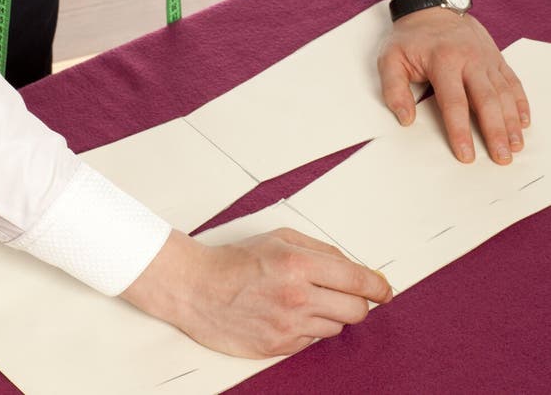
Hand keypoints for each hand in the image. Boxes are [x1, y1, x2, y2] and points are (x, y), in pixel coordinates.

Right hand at [120, 228, 391, 357]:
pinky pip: (312, 340)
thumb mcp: (280, 237)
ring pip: (336, 326)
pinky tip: (289, 313)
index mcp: (299, 263)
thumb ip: (320, 249)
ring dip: (330, 313)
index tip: (386, 290)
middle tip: (349, 294)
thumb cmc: (237, 260)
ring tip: (305, 299)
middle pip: (356, 310)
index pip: (358, 280)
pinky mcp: (278, 347)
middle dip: (359, 302)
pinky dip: (309, 327)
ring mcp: (288, 325)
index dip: (379, 286)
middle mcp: (297, 297)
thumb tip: (351, 265)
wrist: (198, 288)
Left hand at [378, 7, 530, 164]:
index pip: (454, 102)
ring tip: (515, 146)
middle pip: (486, 100)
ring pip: (504, 93)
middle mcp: (469, 59)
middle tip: (501, 157)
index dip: (460, 131)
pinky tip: (523, 121)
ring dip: (511, 121)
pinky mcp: (496, 56)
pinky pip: (512, 81)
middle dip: (495, 131)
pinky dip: (520, 102)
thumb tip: (405, 119)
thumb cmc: (410, 37)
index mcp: (443, 60)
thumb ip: (393, 90)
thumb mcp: (390, 58)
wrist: (431, 6)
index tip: (466, 155)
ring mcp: (486, 57)